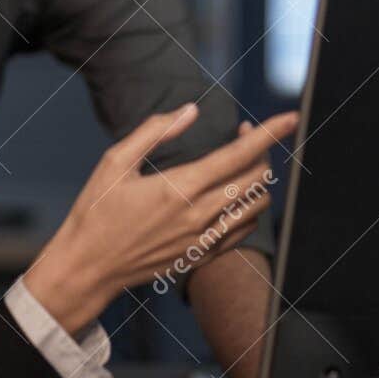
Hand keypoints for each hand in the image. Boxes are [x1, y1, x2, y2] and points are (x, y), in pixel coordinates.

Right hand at [23, 105, 297, 336]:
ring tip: (241, 164)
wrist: (87, 267)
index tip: (291, 118)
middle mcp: (198, 216)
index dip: (270, 134)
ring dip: (258, 180)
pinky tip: (233, 196)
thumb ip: (154, 132)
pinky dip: (248, 209)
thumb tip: (189, 110)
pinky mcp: (199, 256)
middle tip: (245, 133)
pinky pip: (241, 232)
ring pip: (255, 207)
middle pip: (256, 179)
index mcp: (179, 188)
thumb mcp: (115, 162)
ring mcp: (202, 240)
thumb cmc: (96, 211)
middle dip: (262, 151)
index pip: (239, 155)